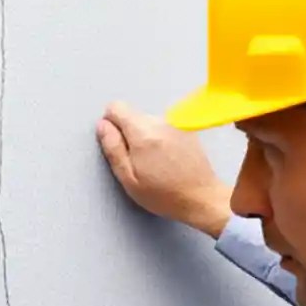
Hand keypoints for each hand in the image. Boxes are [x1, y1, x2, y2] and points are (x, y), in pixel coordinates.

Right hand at [96, 101, 232, 238]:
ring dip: (146, 138)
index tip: (118, 144)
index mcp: (143, 133)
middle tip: (138, 162)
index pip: (116, 107)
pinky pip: (163, 127)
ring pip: (148, 122)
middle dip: (130, 134)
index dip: (111, 125)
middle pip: (133, 115)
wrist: (202, 197)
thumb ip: (113, 148)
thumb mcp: (129, 179)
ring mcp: (175, 123)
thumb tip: (103, 126)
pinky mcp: (186, 128)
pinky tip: (168, 160)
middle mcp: (160, 122)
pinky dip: (161, 139)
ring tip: (156, 164)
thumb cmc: (165, 195)